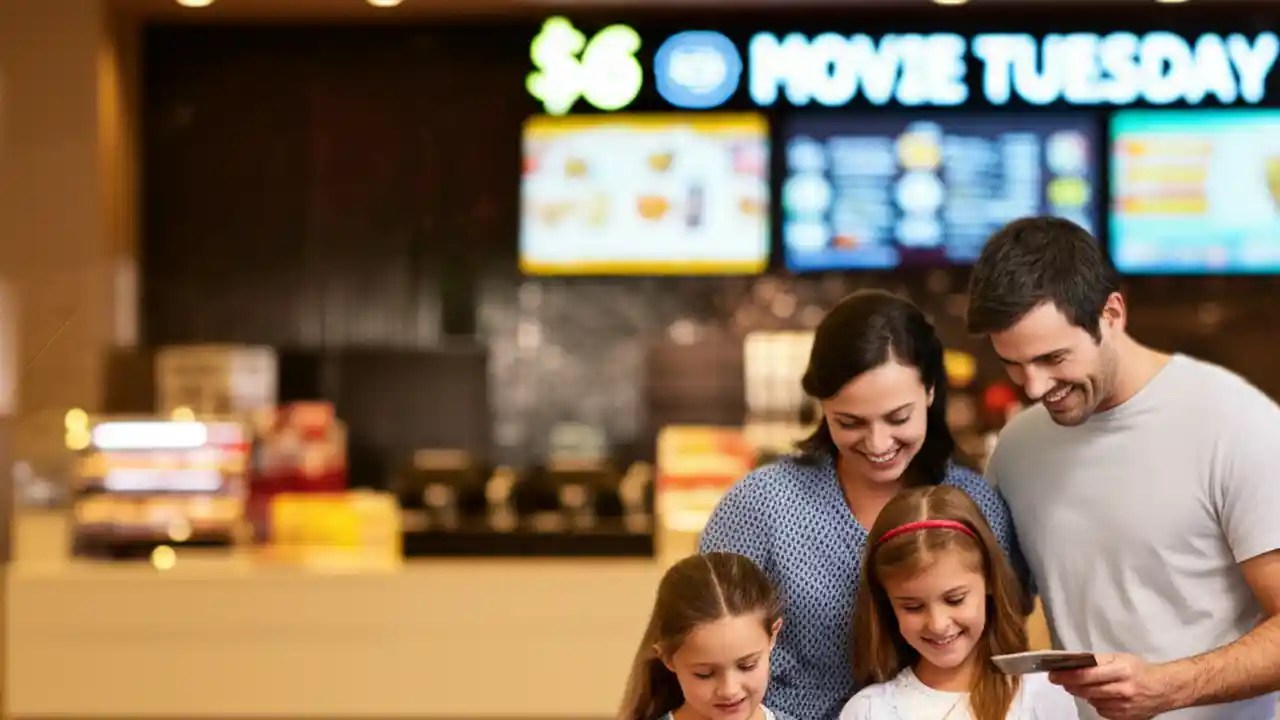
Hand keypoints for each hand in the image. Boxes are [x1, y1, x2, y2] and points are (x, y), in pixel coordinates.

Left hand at [1048, 653, 1173, 719]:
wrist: (1165, 688)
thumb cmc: (1140, 670)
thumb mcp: (1120, 658)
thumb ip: (1097, 661)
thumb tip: (1073, 663)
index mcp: (1121, 670)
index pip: (1086, 674)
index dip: (1067, 675)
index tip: (1053, 674)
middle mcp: (1123, 689)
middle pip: (1086, 689)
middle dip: (1069, 684)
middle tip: (1059, 679)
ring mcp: (1124, 705)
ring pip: (1092, 701)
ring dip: (1083, 693)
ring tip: (1080, 686)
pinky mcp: (1125, 717)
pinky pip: (1102, 711)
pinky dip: (1096, 703)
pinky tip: (1099, 696)